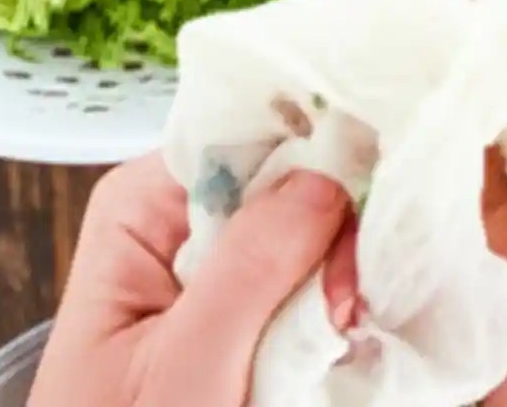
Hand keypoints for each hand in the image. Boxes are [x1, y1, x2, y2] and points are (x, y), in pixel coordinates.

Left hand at [29, 154, 354, 406]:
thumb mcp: (182, 369)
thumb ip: (249, 268)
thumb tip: (327, 180)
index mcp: (141, 208)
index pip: (241, 137)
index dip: (314, 158)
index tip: (365, 209)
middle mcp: (178, 223)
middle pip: (286, 185)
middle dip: (334, 234)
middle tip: (353, 302)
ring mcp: (215, 270)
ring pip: (309, 239)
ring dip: (342, 283)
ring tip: (348, 332)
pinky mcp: (246, 316)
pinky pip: (310, 289)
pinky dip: (337, 314)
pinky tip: (348, 340)